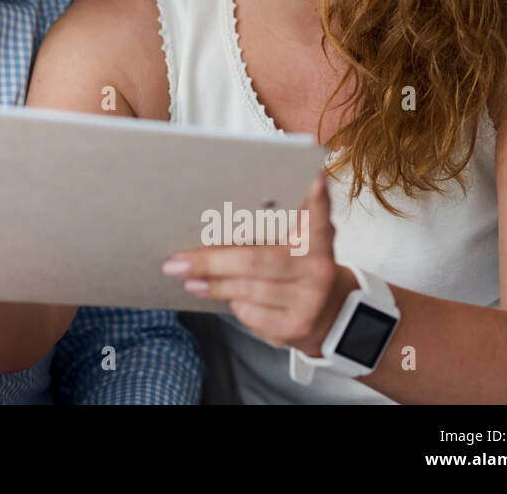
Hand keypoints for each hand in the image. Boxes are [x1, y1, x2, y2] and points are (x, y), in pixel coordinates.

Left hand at [162, 172, 356, 354]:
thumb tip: (215, 216)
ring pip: (244, 289)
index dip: (317, 201)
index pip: (317, 217)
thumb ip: (273, 227)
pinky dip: (231, 304)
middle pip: (253, 260)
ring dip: (211, 284)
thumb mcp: (296, 244)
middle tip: (177, 261)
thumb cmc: (298, 268)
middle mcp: (318, 268)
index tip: (314, 179)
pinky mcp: (295, 327)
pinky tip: (226, 297)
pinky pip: (249, 313)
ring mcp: (309, 300)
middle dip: (208, 261)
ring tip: (189, 277)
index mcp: (317, 239)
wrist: (329, 314)